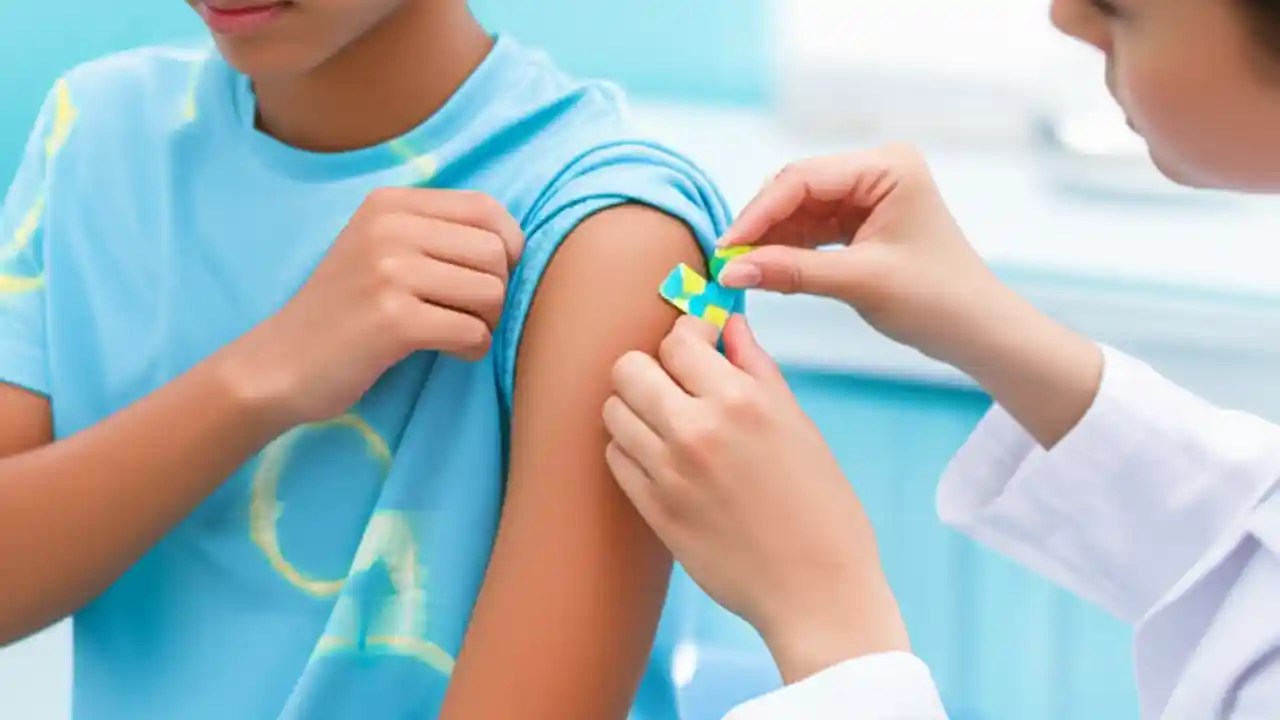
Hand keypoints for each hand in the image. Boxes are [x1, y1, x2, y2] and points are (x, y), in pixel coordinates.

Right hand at [225, 187, 523, 424]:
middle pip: (496, 253)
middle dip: (497, 292)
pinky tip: (446, 352)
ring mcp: (389, 272)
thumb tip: (517, 246)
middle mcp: (389, 228)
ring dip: (486, 323)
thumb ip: (436, 234)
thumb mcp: (380, 249)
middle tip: (469, 314)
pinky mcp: (393, 320)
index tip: (487, 277)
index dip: (507, 247)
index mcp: (390, 203)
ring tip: (455, 333)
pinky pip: (473, 332)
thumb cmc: (345, 311)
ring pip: (491, 293)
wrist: (279, 363)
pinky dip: (471, 349)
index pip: (486, 208)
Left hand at [605, 315, 908, 682]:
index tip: (698, 348)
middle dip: (650, 368)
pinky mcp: (654, 510)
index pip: (678, 340)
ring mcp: (670, 472)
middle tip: (674, 384)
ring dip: (635, 409)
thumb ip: (757, 368)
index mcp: (741, 400)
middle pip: (628, 369)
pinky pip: (616, 457)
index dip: (687, 337)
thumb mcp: (798, 425)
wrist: (816, 590)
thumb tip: (730, 324)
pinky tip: (662, 458)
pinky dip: (631, 450)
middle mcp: (698, 430)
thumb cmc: (821, 506)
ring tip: (666, 423)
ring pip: (613, 411)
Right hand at [719, 145, 1101, 445]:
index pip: (804, 179)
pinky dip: (787, 249)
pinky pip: (811, 228)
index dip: (759, 213)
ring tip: (740, 270)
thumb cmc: (937, 300)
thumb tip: (730, 271)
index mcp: (888, 167)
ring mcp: (869, 194)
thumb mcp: (860, 282)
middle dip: (761, 226)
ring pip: (799, 209)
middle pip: (797, 189)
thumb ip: (792, 272)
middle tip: (727, 263)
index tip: (726, 248)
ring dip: (770, 239)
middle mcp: (878, 170)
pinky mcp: (862, 220)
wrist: (977, 330)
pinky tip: (764, 269)